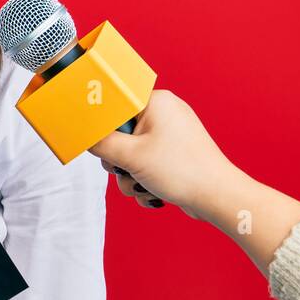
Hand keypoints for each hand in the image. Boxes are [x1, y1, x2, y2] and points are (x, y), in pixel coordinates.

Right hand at [89, 89, 241, 218]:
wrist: (218, 197)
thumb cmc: (184, 171)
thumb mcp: (131, 156)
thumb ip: (100, 143)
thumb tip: (81, 134)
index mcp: (156, 102)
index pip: (114, 105)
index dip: (103, 126)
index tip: (100, 143)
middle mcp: (163, 114)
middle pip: (118, 134)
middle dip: (118, 161)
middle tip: (128, 167)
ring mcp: (168, 136)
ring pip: (129, 155)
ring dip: (130, 177)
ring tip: (145, 185)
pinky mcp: (171, 156)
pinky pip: (144, 166)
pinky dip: (144, 182)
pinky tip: (154, 192)